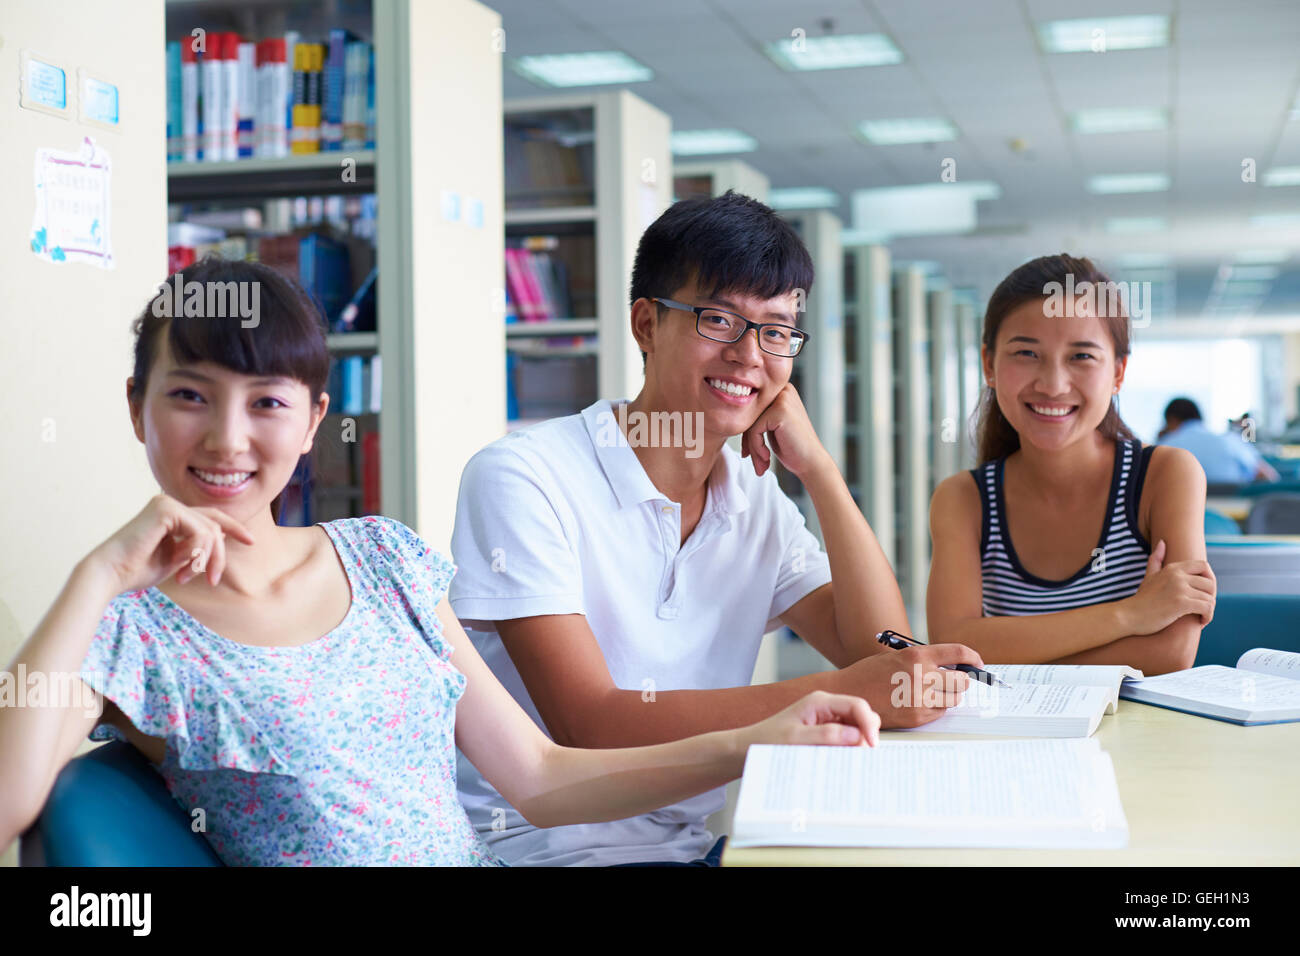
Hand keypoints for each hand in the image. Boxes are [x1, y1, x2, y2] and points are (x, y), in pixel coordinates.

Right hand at [87, 494, 255, 593]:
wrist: (111, 574)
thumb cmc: (137, 570)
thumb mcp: (177, 558)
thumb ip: (196, 546)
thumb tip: (221, 535)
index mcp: (171, 514)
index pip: (210, 516)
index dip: (234, 527)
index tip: (251, 541)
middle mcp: (169, 503)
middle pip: (214, 526)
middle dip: (218, 556)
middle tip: (212, 580)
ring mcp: (167, 503)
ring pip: (211, 531)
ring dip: (206, 559)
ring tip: (187, 576)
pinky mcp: (166, 510)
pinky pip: (201, 532)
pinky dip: (197, 553)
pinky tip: (181, 566)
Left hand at [739, 690, 880, 748]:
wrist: (748, 748)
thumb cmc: (767, 741)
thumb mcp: (796, 740)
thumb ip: (826, 736)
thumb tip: (857, 736)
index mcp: (820, 701)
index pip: (857, 706)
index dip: (869, 724)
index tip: (872, 746)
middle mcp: (826, 707)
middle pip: (861, 715)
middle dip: (865, 734)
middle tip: (859, 757)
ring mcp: (826, 719)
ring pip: (856, 728)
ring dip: (857, 743)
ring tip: (848, 760)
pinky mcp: (824, 731)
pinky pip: (845, 738)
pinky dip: (848, 749)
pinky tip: (841, 760)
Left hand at [740, 383, 831, 479]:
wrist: (812, 463)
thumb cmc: (792, 448)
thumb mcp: (771, 428)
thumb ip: (756, 418)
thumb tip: (728, 417)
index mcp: (781, 391)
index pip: (752, 409)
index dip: (747, 433)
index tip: (748, 453)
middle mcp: (783, 390)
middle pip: (750, 414)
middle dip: (748, 441)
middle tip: (756, 462)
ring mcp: (782, 398)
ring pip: (750, 423)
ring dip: (752, 448)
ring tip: (761, 464)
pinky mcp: (780, 410)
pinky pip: (754, 430)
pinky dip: (756, 447)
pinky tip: (766, 458)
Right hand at [837, 643, 983, 728]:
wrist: (848, 693)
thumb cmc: (870, 673)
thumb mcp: (897, 656)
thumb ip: (924, 660)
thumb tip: (954, 667)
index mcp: (917, 655)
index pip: (958, 652)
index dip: (973, 657)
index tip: (977, 662)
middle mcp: (921, 676)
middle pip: (963, 680)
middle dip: (961, 680)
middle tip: (954, 680)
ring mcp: (920, 698)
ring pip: (954, 699)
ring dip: (949, 695)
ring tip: (933, 692)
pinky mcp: (917, 716)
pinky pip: (940, 712)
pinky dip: (936, 707)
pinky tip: (921, 702)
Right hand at [1120, 539, 1215, 634]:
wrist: (1129, 616)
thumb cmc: (1141, 599)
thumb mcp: (1149, 576)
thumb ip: (1156, 559)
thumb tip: (1162, 542)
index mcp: (1172, 568)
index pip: (1204, 566)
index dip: (1210, 579)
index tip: (1204, 592)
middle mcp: (1177, 575)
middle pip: (1210, 583)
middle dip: (1211, 596)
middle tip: (1204, 607)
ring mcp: (1179, 588)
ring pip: (1210, 597)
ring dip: (1209, 609)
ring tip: (1202, 616)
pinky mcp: (1181, 603)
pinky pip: (1207, 608)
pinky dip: (1208, 616)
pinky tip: (1201, 621)